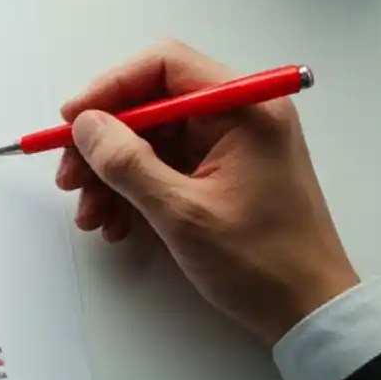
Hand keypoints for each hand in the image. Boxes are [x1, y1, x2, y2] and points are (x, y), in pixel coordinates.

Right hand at [56, 41, 359, 344]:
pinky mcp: (221, 171)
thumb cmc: (261, 262)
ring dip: (111, 173)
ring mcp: (230, 144)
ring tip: (90, 215)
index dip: (110, 88)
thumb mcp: (182, 213)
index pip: (164, 66)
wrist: (310, 312)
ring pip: (150, 138)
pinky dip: (133, 190)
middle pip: (150, 104)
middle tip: (70, 178)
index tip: (73, 122)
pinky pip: (163, 165)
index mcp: (243, 108)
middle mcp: (238, 115)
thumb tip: (85, 125)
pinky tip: (115, 223)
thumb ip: (128, 163)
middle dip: (103, 142)